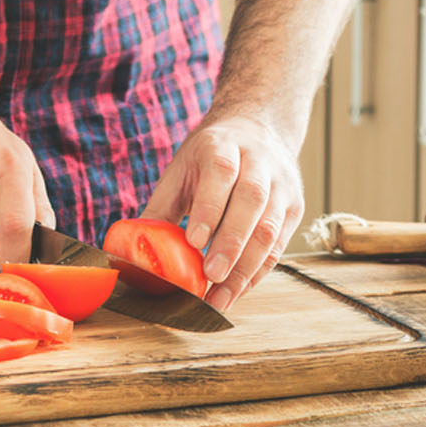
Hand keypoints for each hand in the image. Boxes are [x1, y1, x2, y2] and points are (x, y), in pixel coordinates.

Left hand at [142, 114, 303, 310]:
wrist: (255, 129)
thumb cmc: (209, 156)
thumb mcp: (181, 170)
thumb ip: (160, 208)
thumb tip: (131, 249)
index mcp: (224, 145)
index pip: (222, 173)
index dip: (210, 207)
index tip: (194, 241)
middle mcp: (259, 161)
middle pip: (252, 201)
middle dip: (231, 243)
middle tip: (210, 276)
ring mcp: (281, 185)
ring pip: (271, 227)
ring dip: (246, 267)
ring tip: (222, 297)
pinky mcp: (294, 207)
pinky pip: (279, 244)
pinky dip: (258, 272)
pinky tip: (237, 290)